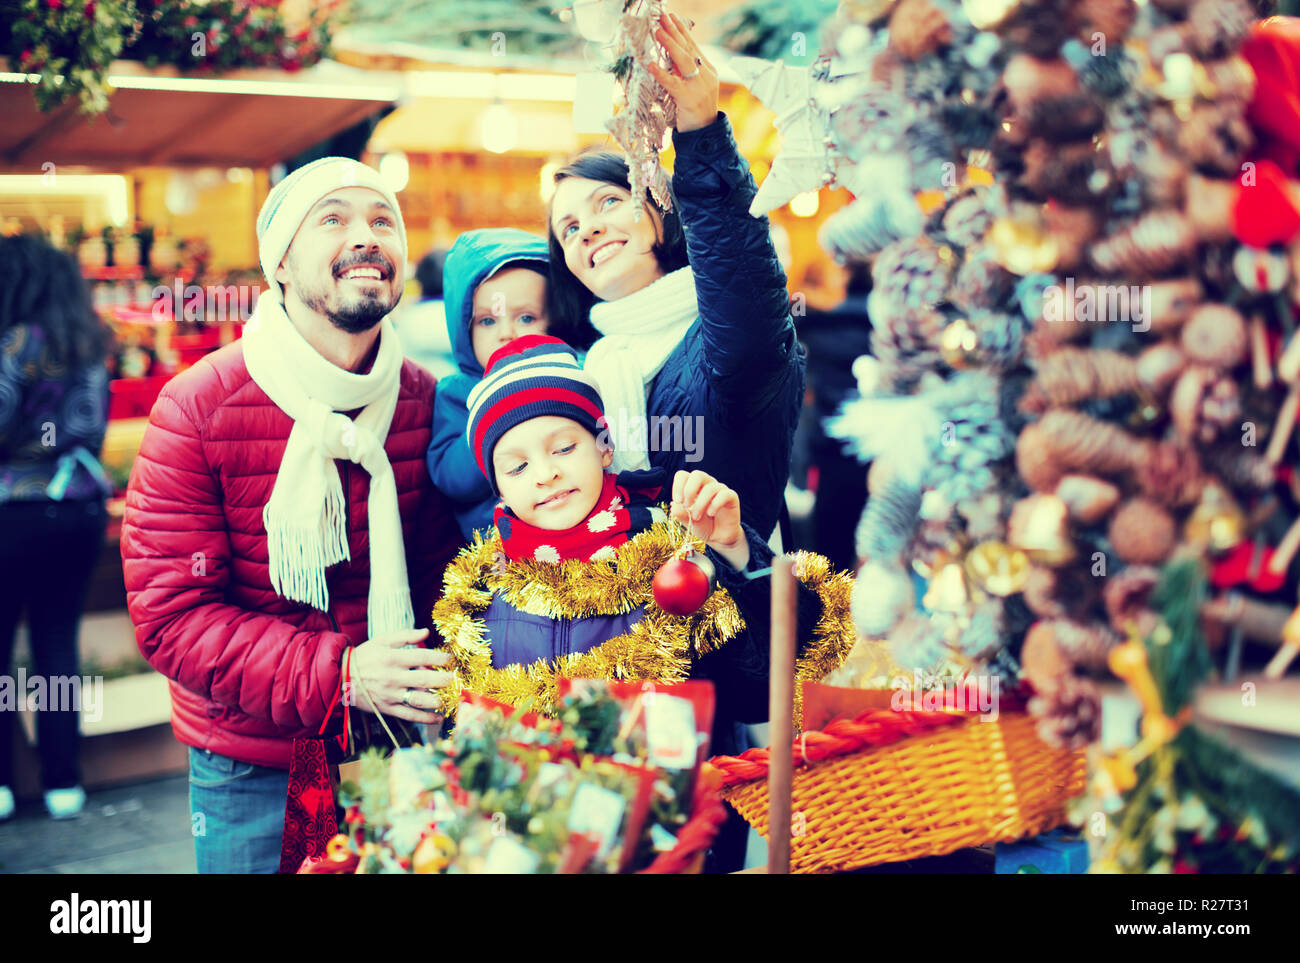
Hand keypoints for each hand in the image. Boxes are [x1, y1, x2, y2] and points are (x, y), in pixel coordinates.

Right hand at [346, 628, 451, 723]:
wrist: (341, 676)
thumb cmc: (365, 656)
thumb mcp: (382, 640)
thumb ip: (405, 635)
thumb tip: (426, 631)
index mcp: (393, 658)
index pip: (422, 657)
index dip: (439, 658)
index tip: (449, 660)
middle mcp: (393, 677)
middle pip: (424, 680)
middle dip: (443, 680)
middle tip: (454, 679)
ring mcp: (391, 695)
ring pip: (418, 700)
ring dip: (437, 701)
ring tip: (448, 699)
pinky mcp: (387, 708)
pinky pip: (409, 715)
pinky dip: (425, 718)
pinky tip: (438, 717)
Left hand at [641, 12, 718, 132]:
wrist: (705, 133)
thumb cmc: (695, 111)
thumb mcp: (694, 88)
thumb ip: (686, 73)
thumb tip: (670, 57)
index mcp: (708, 70)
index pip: (693, 45)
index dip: (682, 30)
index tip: (672, 16)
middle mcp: (705, 75)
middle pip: (688, 48)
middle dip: (674, 30)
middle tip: (662, 16)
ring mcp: (698, 86)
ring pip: (684, 60)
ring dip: (670, 44)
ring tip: (657, 31)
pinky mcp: (688, 99)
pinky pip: (672, 83)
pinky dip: (661, 73)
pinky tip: (651, 64)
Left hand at [670, 469, 747, 569]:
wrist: (717, 536)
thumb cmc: (701, 524)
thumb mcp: (687, 520)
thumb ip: (680, 512)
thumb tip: (675, 505)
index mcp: (693, 486)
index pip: (683, 476)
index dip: (678, 486)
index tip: (678, 501)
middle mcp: (707, 484)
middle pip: (697, 475)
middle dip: (689, 491)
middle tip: (687, 506)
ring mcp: (720, 489)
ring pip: (710, 488)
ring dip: (700, 504)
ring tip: (696, 517)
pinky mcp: (731, 497)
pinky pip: (724, 494)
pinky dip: (715, 505)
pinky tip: (711, 514)